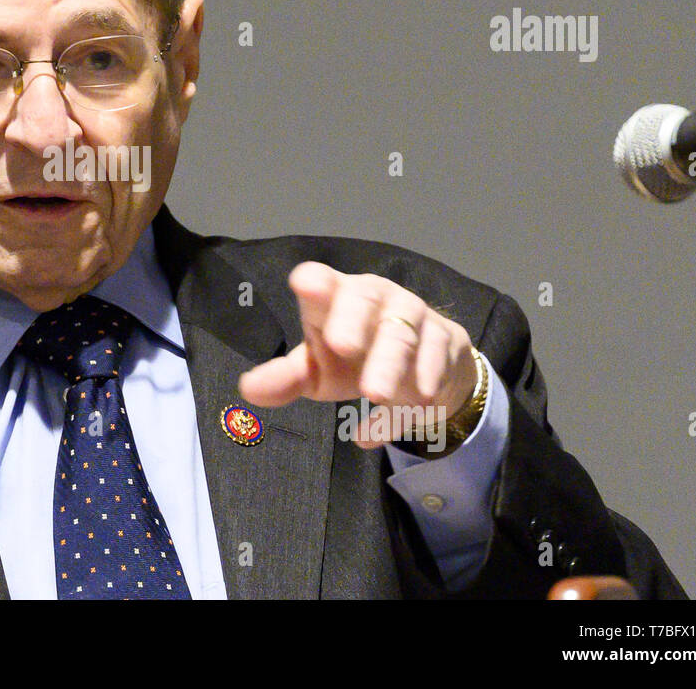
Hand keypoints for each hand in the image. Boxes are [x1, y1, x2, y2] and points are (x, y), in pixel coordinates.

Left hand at [237, 262, 478, 448]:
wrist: (423, 374)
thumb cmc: (356, 362)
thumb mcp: (318, 373)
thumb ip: (286, 378)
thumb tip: (249, 389)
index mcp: (337, 297)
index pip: (323, 280)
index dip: (316, 282)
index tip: (306, 285)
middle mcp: (376, 298)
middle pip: (365, 299)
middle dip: (354, 321)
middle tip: (341, 346)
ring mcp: (415, 316)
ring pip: (404, 336)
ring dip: (390, 366)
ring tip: (375, 395)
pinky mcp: (446, 342)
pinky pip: (434, 367)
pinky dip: (417, 395)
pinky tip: (404, 414)